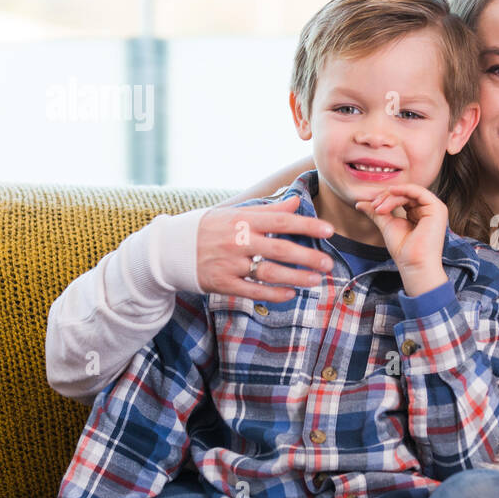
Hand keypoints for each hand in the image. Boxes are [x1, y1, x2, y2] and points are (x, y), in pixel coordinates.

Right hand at [197, 195, 333, 301]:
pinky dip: (274, 294)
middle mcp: (238, 241)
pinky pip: (253, 291)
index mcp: (243, 220)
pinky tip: (291, 294)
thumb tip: (296, 203)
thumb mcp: (235, 214)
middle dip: (307, 257)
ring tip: (316, 280)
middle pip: (280, 250)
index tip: (329, 230)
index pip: (281, 221)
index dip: (306, 226)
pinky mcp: (222, 283)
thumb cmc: (209, 228)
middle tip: (328, 263)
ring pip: (269, 273)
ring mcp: (230, 263)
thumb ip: (268, 210)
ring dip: (296, 278)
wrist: (169, 249)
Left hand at [354, 183, 448, 294]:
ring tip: (379, 208)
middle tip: (374, 206)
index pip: (402, 198)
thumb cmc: (403, 251)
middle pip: (406, 193)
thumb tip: (359, 203)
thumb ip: (376, 213)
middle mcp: (429, 210)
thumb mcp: (387, 225)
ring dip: (392, 197)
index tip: (372, 206)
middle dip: (387, 197)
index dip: (386, 198)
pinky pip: (419, 191)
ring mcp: (435, 209)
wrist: (414, 265)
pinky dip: (403, 190)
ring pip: (410, 192)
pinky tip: (391, 193)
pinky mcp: (437, 209)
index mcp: (420, 214)